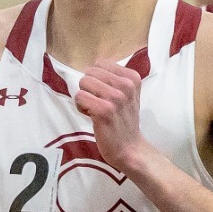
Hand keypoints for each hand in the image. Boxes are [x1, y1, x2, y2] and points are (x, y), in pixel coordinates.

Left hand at [74, 61, 156, 175]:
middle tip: (100, 103)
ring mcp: (116, 97)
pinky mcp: (104, 110)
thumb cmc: (124, 120)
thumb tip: (92, 66)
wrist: (130, 148)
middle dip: (89, 88)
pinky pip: (79, 97)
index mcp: (133, 77)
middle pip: (90, 72)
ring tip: (96, 110)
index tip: (107, 95)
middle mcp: (126, 85)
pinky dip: (81, 108)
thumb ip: (114, 78)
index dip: (98, 79)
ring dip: (85, 97)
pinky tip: (92, 117)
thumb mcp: (128, 94)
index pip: (101, 63)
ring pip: (83, 82)